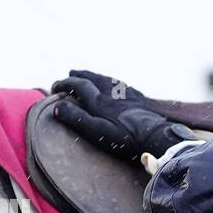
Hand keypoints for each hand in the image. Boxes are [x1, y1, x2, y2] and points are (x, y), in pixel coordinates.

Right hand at [52, 69, 192, 162]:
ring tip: (90, 76)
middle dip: (80, 76)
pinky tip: (118, 86)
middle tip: (70, 74)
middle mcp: (112, 94)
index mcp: (99, 101)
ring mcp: (128, 96)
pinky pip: (124, 86)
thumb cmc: (126, 138)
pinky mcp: (141, 100)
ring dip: (96, 76)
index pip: (78, 85)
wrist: (157, 137)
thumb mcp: (97, 132)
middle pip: (93, 78)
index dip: (64, 84)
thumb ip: (77, 118)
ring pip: (108, 80)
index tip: (55, 87)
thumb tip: (57, 106)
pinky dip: (115, 83)